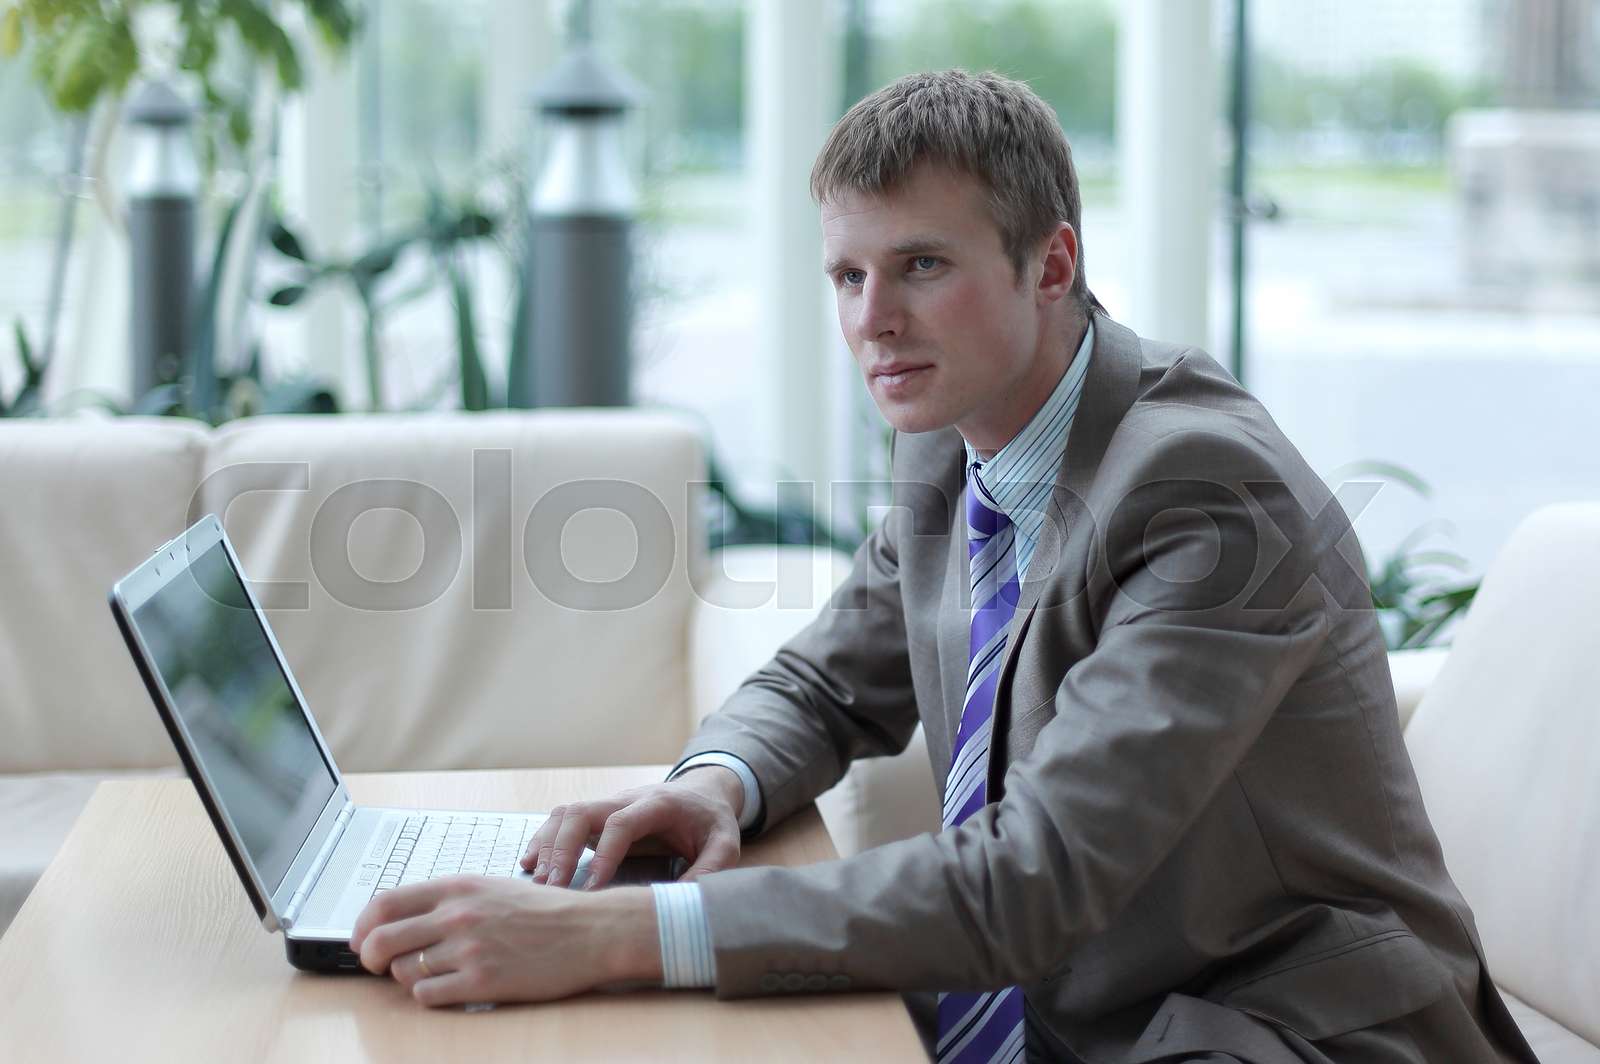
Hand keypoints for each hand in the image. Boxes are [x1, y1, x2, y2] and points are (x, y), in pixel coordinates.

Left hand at [350, 875, 660, 1005]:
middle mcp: (457, 915)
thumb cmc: (544, 911)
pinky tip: (450, 987)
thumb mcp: (491, 888)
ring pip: (403, 971)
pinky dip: (430, 995)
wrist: (588, 932)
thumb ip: (447, 900)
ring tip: (434, 971)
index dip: (362, 926)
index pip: (384, 903)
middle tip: (378, 964)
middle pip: (381, 940)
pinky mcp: (481, 982)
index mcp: (457, 886)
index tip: (362, 938)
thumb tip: (398, 918)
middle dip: (370, 958)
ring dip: (409, 976)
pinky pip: (428, 996)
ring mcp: (468, 949)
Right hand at [521, 767, 743, 889]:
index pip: (621, 822)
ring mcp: (608, 806)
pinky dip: (543, 841)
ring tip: (539, 883)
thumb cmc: (711, 821)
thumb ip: (710, 870)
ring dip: (548, 846)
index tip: (593, 887)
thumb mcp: (725, 844)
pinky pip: (562, 821)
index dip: (604, 853)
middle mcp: (626, 800)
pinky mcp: (597, 817)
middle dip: (562, 849)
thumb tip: (681, 903)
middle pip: (581, 812)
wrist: (703, 793)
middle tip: (553, 889)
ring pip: (565, 814)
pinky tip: (530, 865)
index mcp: (658, 804)